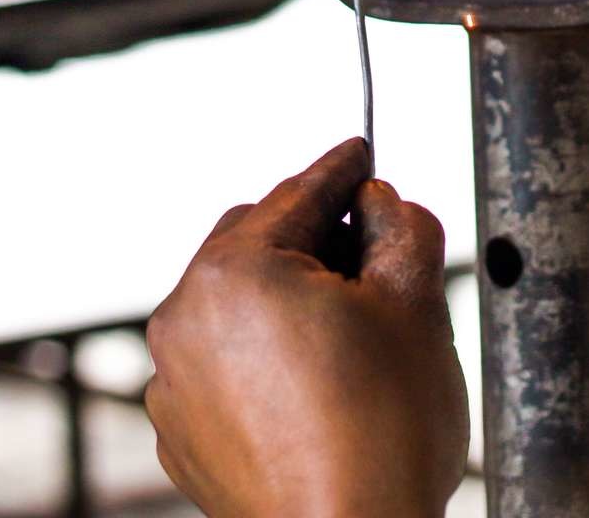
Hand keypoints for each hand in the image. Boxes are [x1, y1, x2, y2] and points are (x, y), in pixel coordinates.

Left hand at [145, 138, 469, 517]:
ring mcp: (174, 380)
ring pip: (238, 301)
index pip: (301, 193)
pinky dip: (263, 355)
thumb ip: (397, 223)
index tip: (361, 155)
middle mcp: (184, 317)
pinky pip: (223, 361)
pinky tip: (315, 384)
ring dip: (285, 298)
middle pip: (257, 239)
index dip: (344, 169)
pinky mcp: (181, 431)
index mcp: (234, 270)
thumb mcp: (414, 301)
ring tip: (347, 336)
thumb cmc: (382, 434)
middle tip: (370, 257)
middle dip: (313, 238)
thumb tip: (376, 202)